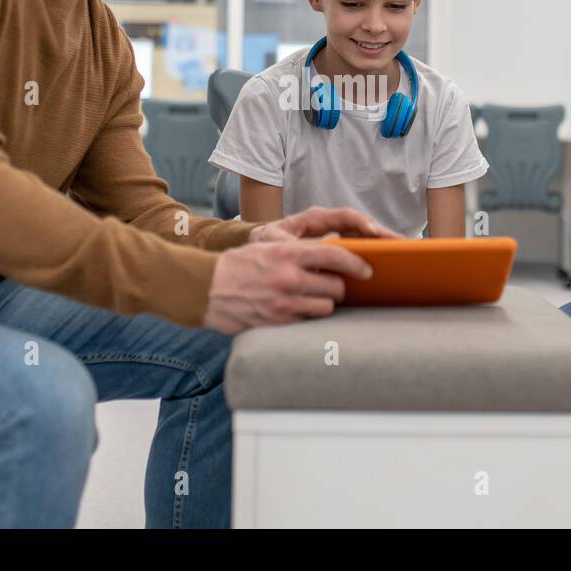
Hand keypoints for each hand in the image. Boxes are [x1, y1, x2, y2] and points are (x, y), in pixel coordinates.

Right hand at [204, 239, 373, 334]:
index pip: (335, 256)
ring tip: (314, 299)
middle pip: (335, 286)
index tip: (366, 269)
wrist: (205, 287)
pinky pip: (306, 322)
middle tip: (334, 286)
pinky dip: (307, 317)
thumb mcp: (268, 248)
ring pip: (325, 307)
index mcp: (288, 253)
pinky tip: (298, 310)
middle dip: (338, 287)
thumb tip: (328, 258)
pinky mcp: (276, 322)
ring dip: (325, 304)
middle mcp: (289, 278)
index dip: (356, 264)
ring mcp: (283, 303)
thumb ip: (297, 253)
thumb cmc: (238, 265)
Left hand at [248, 206, 400, 243]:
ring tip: (403, 255)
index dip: (360, 222)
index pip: (343, 216)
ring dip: (383, 245)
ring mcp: (337, 236)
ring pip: (365, 238)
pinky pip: (361, 250)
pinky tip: (389, 267)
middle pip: (362, 226)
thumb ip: (288, 244)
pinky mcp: (340, 250)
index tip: (372, 231)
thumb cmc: (267, 242)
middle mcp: (330, 225)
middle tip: (401, 244)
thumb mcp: (273, 241)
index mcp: (316, 218)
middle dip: (382, 234)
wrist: (262, 247)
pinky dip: (375, 256)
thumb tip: (307, 251)